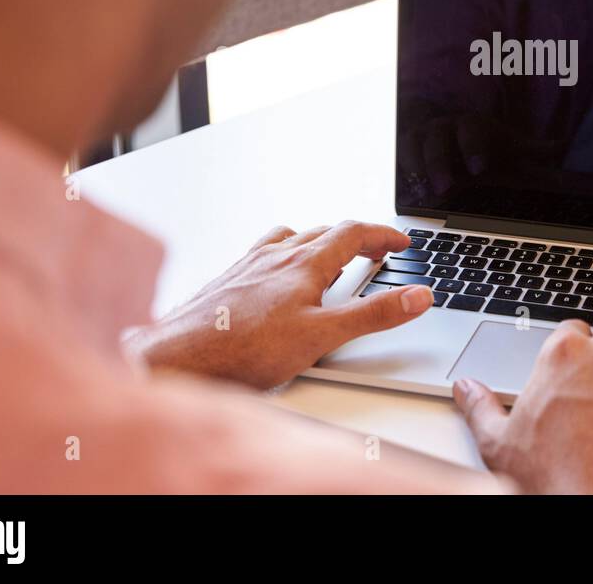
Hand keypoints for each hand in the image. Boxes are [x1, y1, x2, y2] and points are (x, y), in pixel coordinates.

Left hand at [123, 220, 429, 388]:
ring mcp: (247, 266)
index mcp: (303, 263)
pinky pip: (262, 254)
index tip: (401, 242)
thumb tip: (418, 296)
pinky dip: (283, 256)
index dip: (382, 234)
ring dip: (317, 242)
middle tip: (375, 252)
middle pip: (324, 232)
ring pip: (291, 239)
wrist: (175, 360)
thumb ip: (373, 315)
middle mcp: (274, 256)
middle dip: (355, 239)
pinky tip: (276, 279)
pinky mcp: (227, 282)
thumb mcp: (322, 336)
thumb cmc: (242, 350)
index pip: (352, 233)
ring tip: (328, 259)